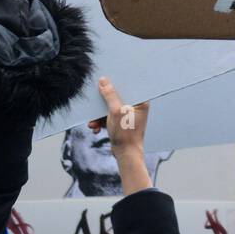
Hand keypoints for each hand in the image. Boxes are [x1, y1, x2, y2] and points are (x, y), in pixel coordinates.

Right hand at [96, 76, 151, 194]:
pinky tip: (95, 128)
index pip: (129, 85)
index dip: (118, 81)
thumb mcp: (116, 111)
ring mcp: (129, 115)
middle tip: (95, 101)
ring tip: (92, 122)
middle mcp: (137, 106)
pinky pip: (109, 117)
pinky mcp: (122, 123)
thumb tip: (103, 80)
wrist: (126, 155)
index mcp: (141, 101)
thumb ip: (110, 95)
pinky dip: (101, 121)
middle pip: (118, 96)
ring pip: (111, 108)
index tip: (106, 77)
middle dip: (104, 102)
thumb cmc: (125, 134)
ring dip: (99, 115)